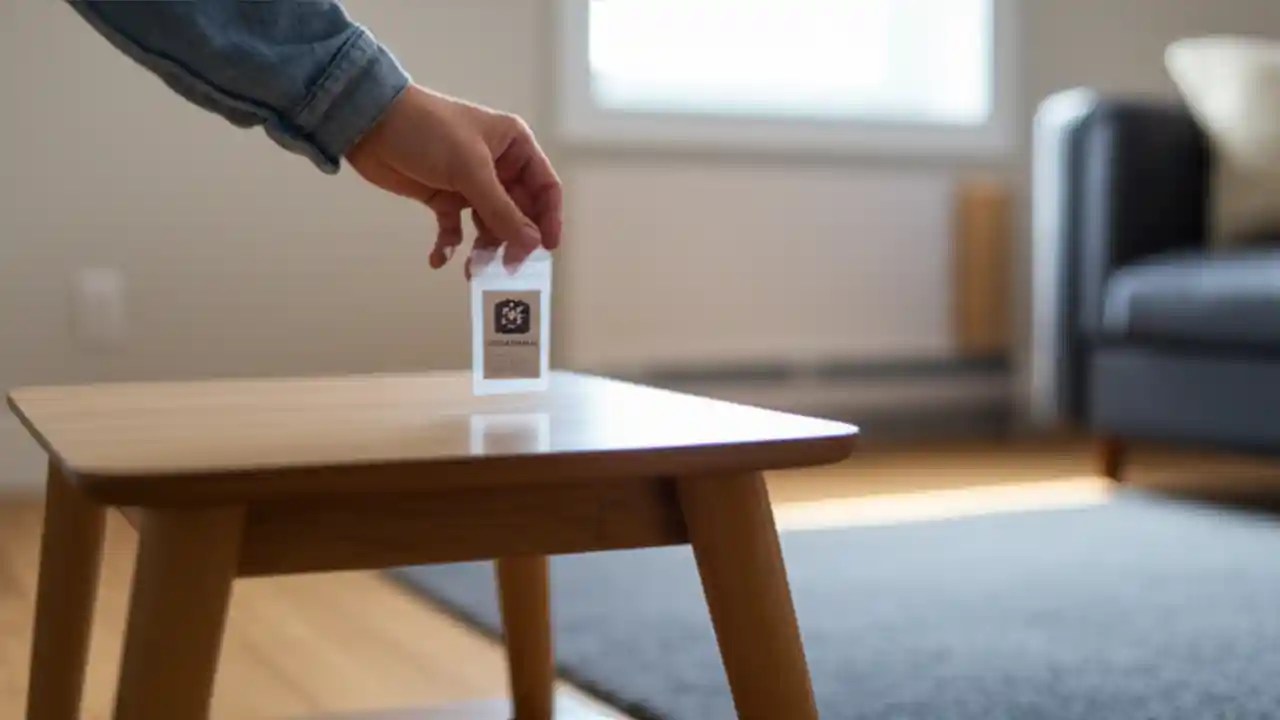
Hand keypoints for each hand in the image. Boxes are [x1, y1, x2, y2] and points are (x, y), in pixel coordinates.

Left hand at [346, 84, 561, 274]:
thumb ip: (502, 210)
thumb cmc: (429, 132)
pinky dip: (449, 245)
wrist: (369, 122)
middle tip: (506, 267)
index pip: (545, 187)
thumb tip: (533, 244)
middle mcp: (498, 165)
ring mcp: (470, 183)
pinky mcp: (442, 197)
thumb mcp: (470, 170)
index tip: (547, 250)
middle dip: (513, 240)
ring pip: (488, 224)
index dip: (549, 219)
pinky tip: (438, 259)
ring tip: (472, 270)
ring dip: (483, 248)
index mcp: (514, 146)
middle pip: (519, 212)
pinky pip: (455, 228)